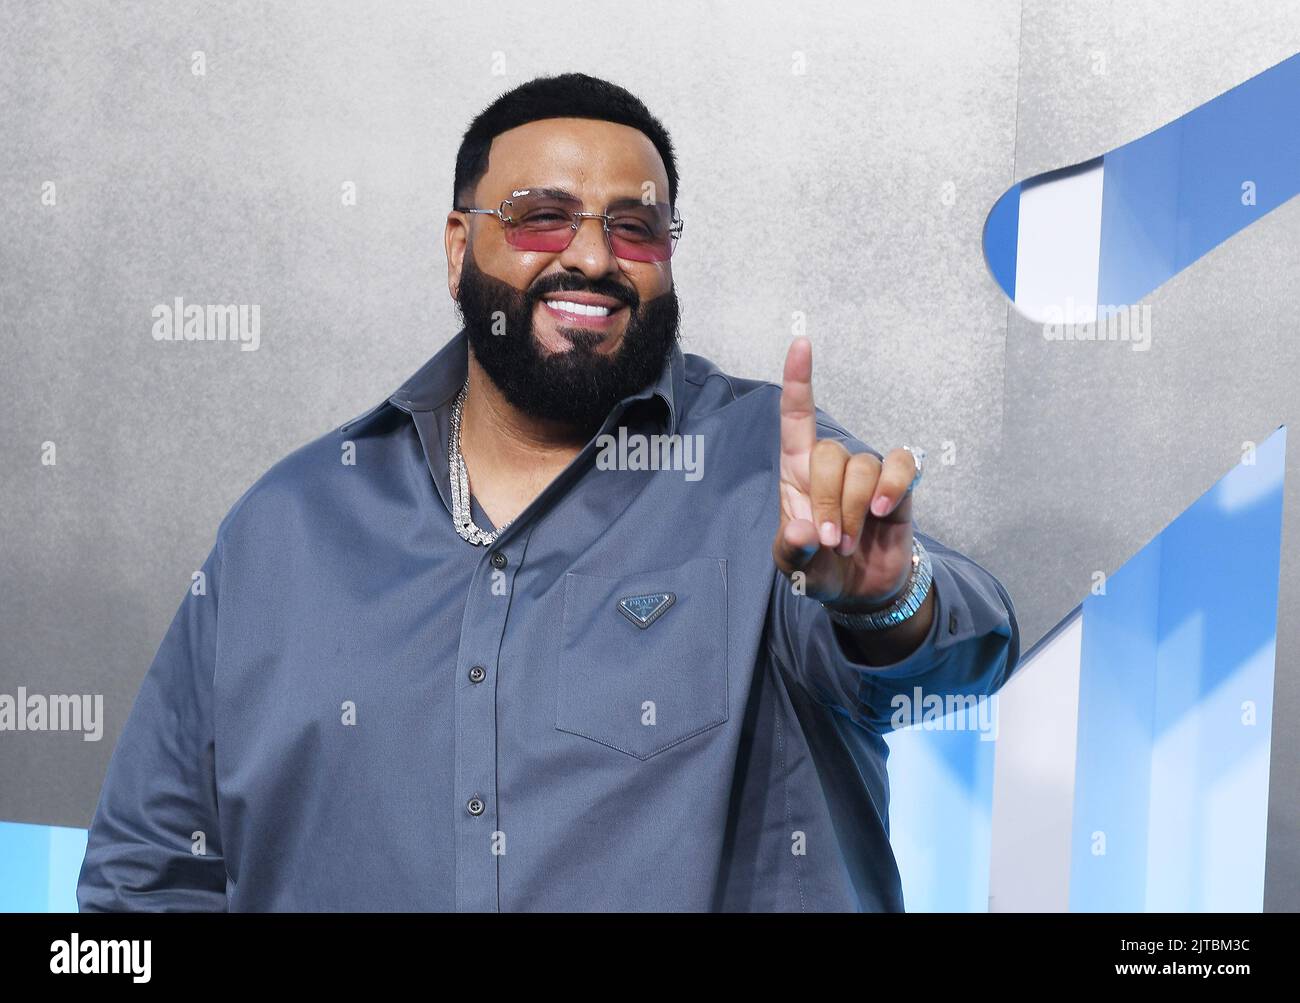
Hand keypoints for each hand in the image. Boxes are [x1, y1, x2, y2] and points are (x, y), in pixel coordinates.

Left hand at [771, 337, 918, 610]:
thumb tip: (807, 531)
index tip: (801, 343)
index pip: (797, 418)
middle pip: (831, 454)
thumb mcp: (793, 566)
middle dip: (827, 501)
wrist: (860, 592)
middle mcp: (832, 465)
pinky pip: (902, 467)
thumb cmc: (819, 568)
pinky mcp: (899, 488)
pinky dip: (893, 486)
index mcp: (798, 471)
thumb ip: (793, 550)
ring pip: (863, 467)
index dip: (799, 381)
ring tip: (849, 544)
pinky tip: (884, 511)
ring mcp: (867, 475)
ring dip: (855, 507)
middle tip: (831, 541)